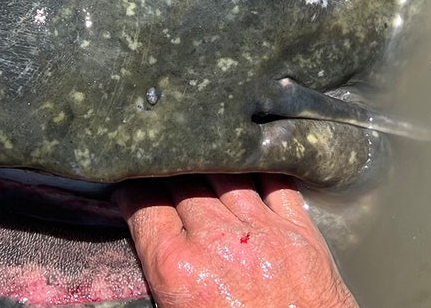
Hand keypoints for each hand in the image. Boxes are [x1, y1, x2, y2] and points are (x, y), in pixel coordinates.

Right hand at [114, 174, 356, 307]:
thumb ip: (161, 271)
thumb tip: (147, 239)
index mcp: (179, 269)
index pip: (143, 204)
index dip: (131, 189)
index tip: (129, 186)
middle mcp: (218, 242)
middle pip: (181, 182)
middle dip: (166, 172)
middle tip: (160, 168)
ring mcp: (263, 233)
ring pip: (225, 173)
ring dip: (208, 163)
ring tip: (200, 159)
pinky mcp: (301, 232)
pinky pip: (276, 181)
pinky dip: (259, 170)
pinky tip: (247, 165)